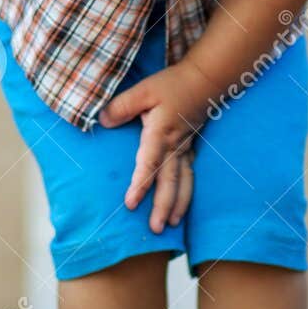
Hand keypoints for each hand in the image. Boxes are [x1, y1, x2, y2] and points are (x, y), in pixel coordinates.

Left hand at [98, 62, 212, 233]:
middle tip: (156, 229)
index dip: (140, 183)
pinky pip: (190, 176)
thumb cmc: (172, 84)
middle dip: (163, 206)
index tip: (130, 203)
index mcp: (161, 132)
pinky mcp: (191, 149)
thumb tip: (102, 120)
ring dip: (179, 204)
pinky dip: (187, 194)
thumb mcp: (143, 90)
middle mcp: (175, 145)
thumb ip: (121, 106)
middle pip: (169, 181)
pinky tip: (182, 207)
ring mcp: (186, 149)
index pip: (149, 162)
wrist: (205, 79)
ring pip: (184, 182)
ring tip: (172, 225)